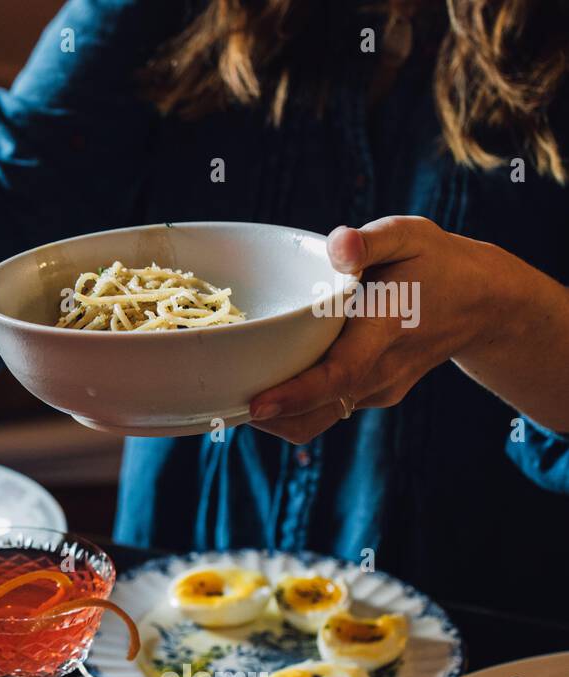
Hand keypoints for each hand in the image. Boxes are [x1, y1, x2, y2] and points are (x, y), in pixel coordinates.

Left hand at [248, 216, 503, 443]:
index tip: (256, 405)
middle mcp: (380, 373)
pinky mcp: (368, 396)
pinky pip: (323, 412)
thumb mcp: (412, 235)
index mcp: (385, 333)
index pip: (340, 375)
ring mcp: (375, 391)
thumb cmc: (437, 263)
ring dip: (272, 415)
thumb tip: (337, 247)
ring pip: (316, 421)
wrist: (482, 304)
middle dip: (265, 415)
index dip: (297, 394)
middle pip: (316, 412)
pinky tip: (261, 377)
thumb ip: (373, 240)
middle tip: (214, 397)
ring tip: (228, 387)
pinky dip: (290, 404)